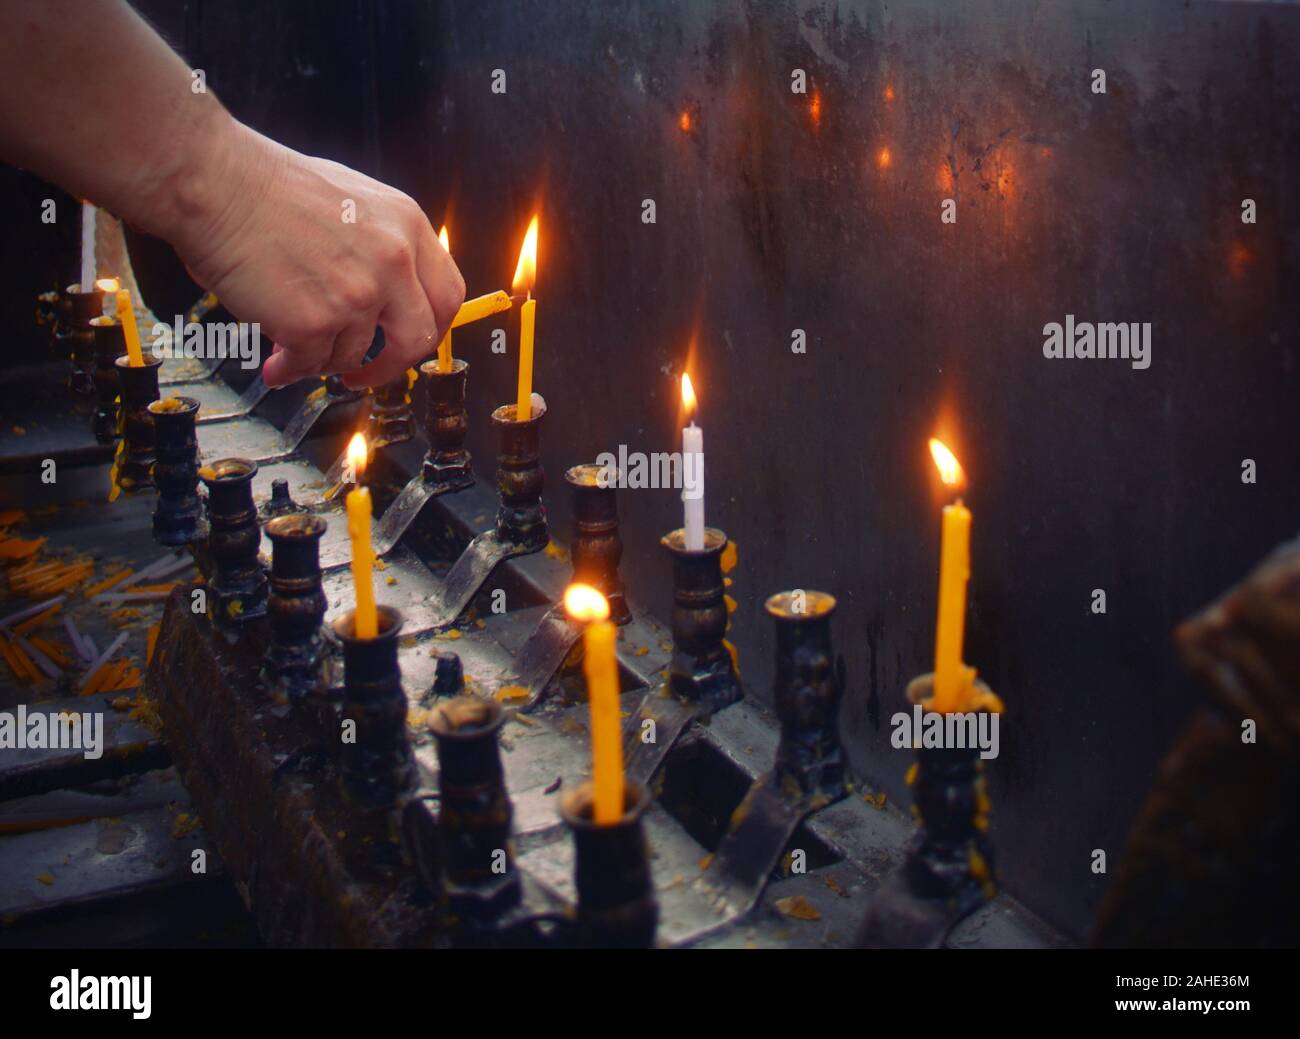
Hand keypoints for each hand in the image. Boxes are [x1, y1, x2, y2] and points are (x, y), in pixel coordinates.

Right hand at [166, 117, 463, 388]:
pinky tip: (276, 362)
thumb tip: (384, 295)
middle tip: (365, 371)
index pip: (447, 295)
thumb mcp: (354, 200)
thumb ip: (380, 245)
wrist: (214, 181)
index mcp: (407, 227)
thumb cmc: (266, 184)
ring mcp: (356, 295)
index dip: (429, 327)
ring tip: (293, 346)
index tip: (407, 341)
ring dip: (323, 359)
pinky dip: (291, 369)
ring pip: (354, 354)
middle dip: (391, 364)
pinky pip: (310, 363)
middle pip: (418, 338)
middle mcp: (393, 262)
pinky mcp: (314, 322)